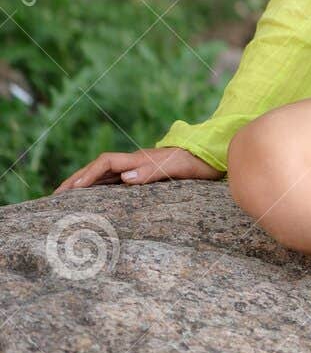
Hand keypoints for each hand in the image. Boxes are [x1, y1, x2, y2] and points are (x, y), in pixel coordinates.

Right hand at [54, 146, 222, 192]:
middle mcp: (135, 161)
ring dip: (85, 184)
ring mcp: (138, 167)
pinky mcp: (144, 174)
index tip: (72, 190)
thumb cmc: (198, 162)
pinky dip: (100, 187)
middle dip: (77, 179)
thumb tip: (124, 178)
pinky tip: (93, 198)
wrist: (213, 155)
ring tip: (66, 198)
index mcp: (140, 159)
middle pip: (99, 168)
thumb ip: (152, 172)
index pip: (106, 163)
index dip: (88, 175)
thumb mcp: (177, 168)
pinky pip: (116, 181)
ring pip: (105, 174)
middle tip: (56, 195)